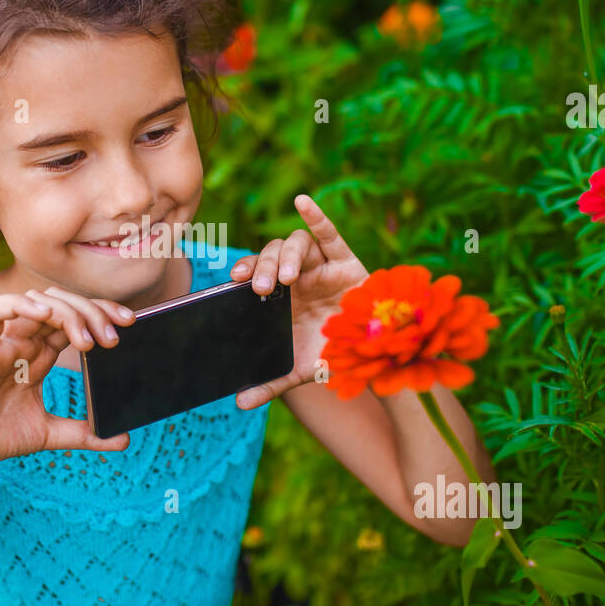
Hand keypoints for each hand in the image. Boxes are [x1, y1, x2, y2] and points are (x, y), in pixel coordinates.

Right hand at [0, 286, 135, 481]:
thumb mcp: (49, 434)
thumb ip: (85, 433)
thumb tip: (124, 438)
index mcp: (36, 354)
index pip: (73, 319)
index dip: (100, 314)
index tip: (129, 324)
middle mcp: (20, 341)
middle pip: (60, 305)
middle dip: (92, 311)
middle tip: (114, 335)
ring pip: (35, 302)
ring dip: (67, 312)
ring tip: (88, 340)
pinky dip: (20, 304)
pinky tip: (45, 314)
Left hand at [229, 194, 369, 409]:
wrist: (372, 357)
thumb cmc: (331, 355)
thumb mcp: (296, 371)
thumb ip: (269, 384)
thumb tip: (239, 402)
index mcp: (281, 295)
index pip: (257, 272)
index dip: (245, 269)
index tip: (233, 278)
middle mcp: (299, 275)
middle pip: (274, 255)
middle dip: (264, 265)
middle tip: (260, 287)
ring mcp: (322, 266)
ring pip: (298, 244)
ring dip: (287, 255)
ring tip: (285, 278)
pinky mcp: (347, 262)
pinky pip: (331, 235)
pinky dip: (317, 217)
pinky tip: (303, 203)